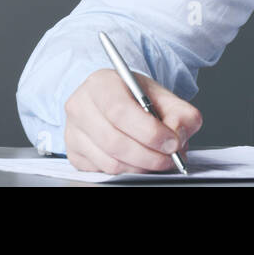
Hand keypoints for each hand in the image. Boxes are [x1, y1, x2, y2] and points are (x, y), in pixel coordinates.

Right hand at [63, 68, 202, 172]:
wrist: (116, 99)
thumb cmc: (136, 97)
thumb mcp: (163, 95)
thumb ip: (180, 112)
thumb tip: (177, 136)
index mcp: (101, 83)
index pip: (120, 111)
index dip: (149, 132)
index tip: (172, 142)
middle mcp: (81, 106)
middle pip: (114, 141)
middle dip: (149, 156)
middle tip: (170, 158)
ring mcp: (73, 132)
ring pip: (109, 162)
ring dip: (141, 166)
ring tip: (159, 159)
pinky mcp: (74, 154)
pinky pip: (103, 171)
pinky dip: (128, 171)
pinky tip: (140, 160)